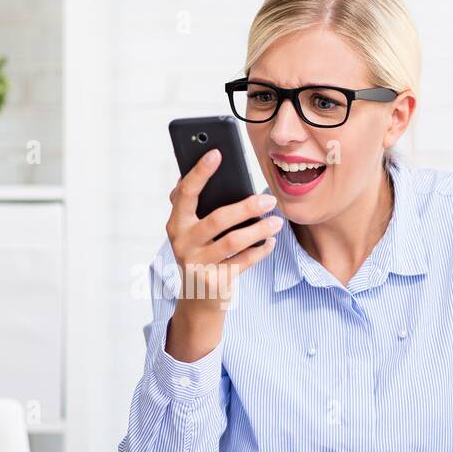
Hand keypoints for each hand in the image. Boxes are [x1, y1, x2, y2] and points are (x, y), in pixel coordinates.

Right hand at [166, 148, 282, 313]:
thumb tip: (212, 168)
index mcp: (176, 223)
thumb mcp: (192, 230)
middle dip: (246, 207)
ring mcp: (197, 264)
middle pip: (217, 220)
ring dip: (259, 229)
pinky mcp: (214, 281)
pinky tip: (270, 241)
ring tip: (276, 222)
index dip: (200, 173)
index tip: (217, 153)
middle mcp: (182, 243)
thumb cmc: (200, 253)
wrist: (197, 299)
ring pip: (233, 242)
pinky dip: (260, 250)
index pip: (186, 193)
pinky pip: (243, 262)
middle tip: (270, 199)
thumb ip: (196, 204)